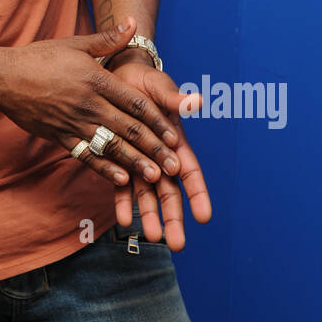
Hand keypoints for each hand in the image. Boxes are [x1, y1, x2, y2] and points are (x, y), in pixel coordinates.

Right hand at [0, 19, 181, 187]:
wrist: (4, 78)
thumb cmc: (40, 58)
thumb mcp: (75, 44)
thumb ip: (108, 39)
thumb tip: (133, 22)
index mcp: (96, 79)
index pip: (135, 104)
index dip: (158, 121)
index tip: (175, 136)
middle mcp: (88, 104)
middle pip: (128, 129)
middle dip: (154, 149)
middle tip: (174, 165)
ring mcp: (74, 122)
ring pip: (110, 146)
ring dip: (134, 162)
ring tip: (154, 177)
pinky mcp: (60, 136)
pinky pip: (86, 155)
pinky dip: (104, 168)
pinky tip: (120, 179)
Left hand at [106, 58, 210, 250]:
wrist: (116, 77)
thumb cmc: (145, 82)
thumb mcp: (161, 88)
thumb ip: (175, 99)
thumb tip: (196, 101)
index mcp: (174, 142)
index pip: (190, 173)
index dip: (198, 194)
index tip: (205, 217)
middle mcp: (158, 157)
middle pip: (170, 192)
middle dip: (174, 217)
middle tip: (178, 244)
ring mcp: (138, 161)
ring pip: (147, 195)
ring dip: (150, 216)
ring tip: (152, 238)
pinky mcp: (117, 159)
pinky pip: (120, 185)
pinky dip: (122, 201)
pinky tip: (122, 220)